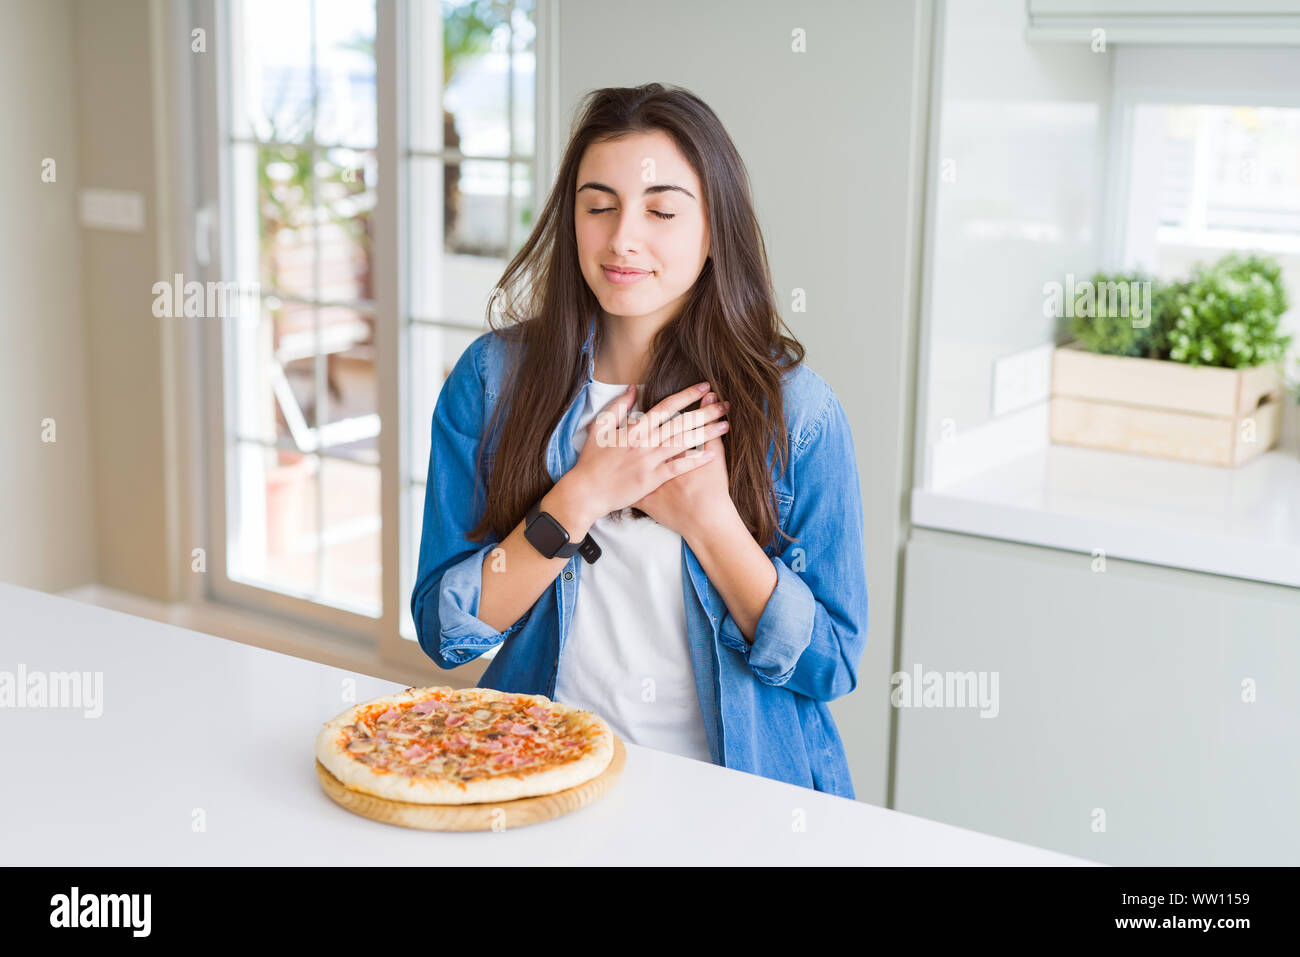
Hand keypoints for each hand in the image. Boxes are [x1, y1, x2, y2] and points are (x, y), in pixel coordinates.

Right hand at [566, 380, 730, 520]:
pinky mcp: (651, 479)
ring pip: (683, 442)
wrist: (587, 491)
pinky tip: (712, 454)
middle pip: (681, 422)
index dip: (687, 396)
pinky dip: (695, 460)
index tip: (704, 387)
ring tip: (725, 425)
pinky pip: (677, 468)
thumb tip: (634, 388)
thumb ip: (618, 407)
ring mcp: (649, 461)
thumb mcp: (600, 428)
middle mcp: (644, 442)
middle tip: (725, 404)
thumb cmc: (592, 461)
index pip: (666, 406)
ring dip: (706, 433)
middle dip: (705, 412)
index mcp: (634, 428)